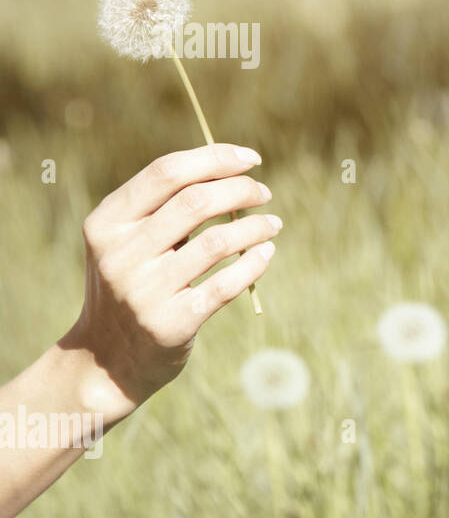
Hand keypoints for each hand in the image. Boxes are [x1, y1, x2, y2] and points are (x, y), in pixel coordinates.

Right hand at [65, 144, 280, 420]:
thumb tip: (230, 169)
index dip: (216, 158)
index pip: (167, 173)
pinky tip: (267, 252)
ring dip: (256, 226)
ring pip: (218, 241)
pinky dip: (255, 262)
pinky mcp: (171, 323)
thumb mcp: (127, 242)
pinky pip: (227, 283)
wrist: (107, 359)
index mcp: (106, 223)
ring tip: (273, 224)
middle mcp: (119, 254)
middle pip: (196, 202)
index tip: (251, 159)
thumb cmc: (132, 284)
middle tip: (264, 193)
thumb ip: (163, 207)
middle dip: (241, 190)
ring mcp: (144, 291)